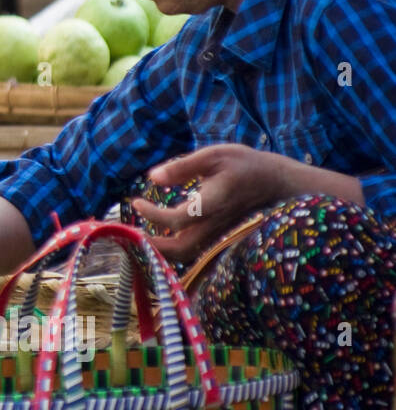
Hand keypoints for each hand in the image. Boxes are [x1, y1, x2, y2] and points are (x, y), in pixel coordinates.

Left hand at [128, 144, 286, 264]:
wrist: (278, 183)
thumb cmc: (244, 165)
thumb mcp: (214, 155)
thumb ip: (183, 166)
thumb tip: (153, 177)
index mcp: (215, 202)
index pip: (180, 218)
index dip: (154, 215)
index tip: (137, 203)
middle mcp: (217, 224)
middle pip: (182, 249)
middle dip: (153, 246)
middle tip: (131, 233)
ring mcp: (220, 234)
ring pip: (189, 255)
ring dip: (162, 251)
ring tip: (141, 237)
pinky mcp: (221, 237)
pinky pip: (195, 252)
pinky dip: (174, 249)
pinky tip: (160, 238)